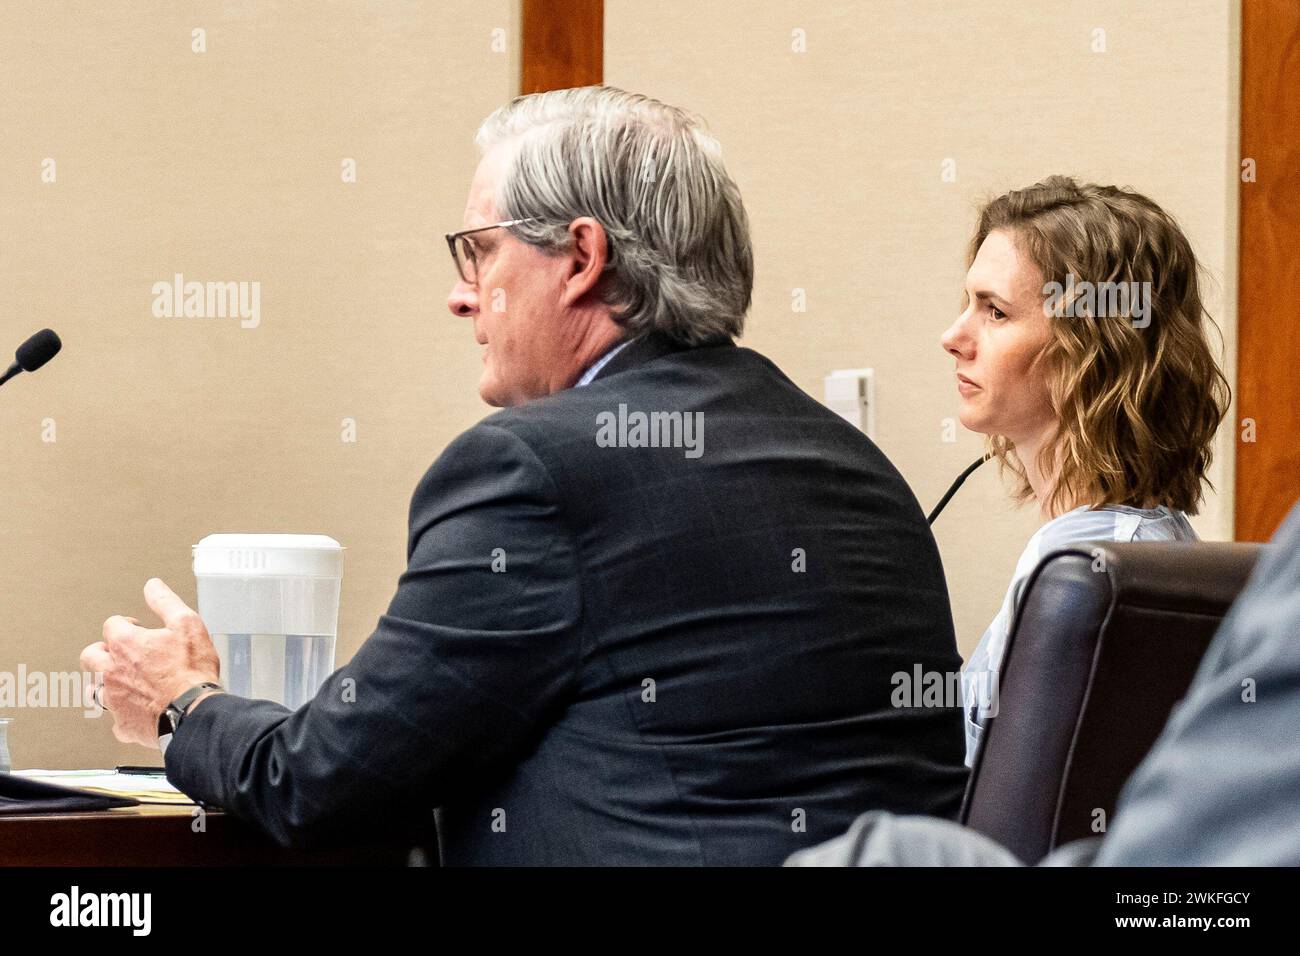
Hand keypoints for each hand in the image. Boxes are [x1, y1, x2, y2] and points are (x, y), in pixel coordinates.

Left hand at [80, 578, 221, 748]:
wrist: (194, 712)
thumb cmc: (191, 671)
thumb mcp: (186, 624)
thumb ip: (165, 602)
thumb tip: (152, 586)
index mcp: (125, 644)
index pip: (112, 625)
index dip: (126, 624)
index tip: (139, 628)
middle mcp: (112, 670)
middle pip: (90, 655)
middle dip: (102, 651)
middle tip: (120, 653)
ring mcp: (114, 699)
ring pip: (94, 689)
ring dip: (105, 683)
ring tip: (122, 682)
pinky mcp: (122, 723)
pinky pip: (115, 720)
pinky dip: (124, 715)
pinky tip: (135, 711)